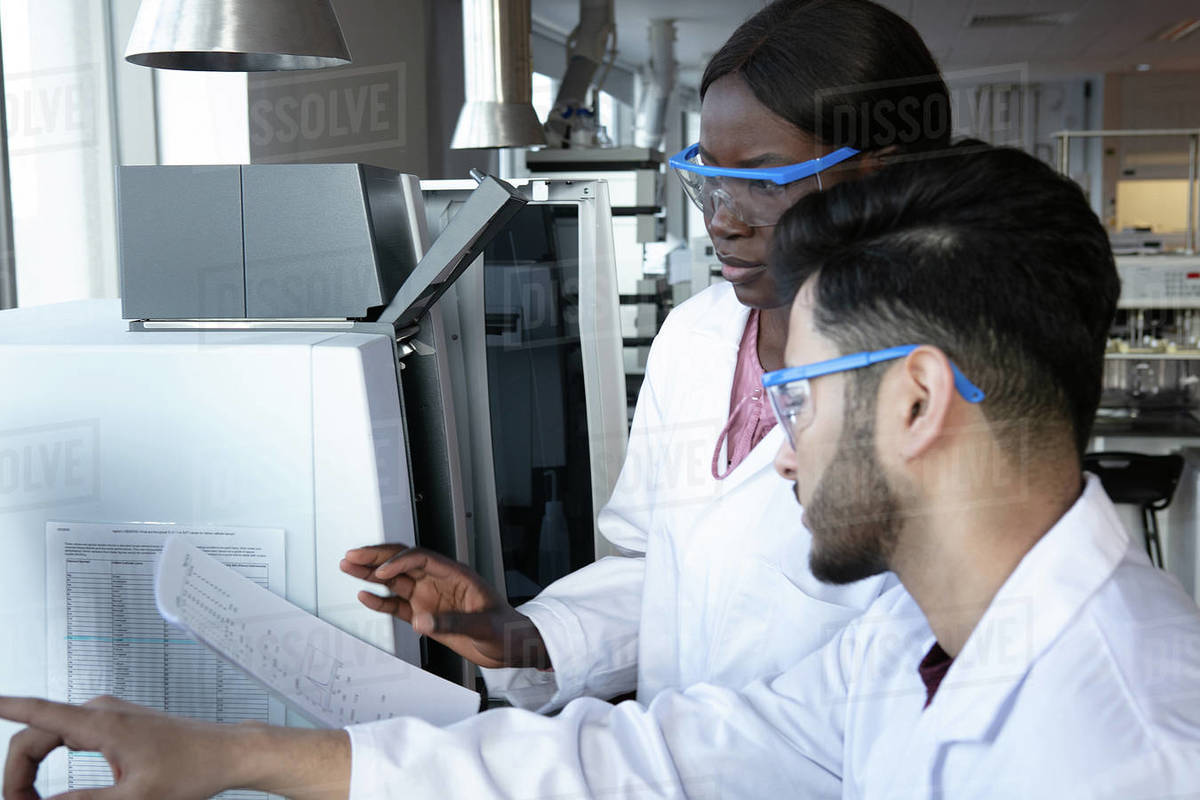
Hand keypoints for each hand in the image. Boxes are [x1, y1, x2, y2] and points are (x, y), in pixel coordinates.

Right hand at [0, 695, 348, 799]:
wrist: (226, 752)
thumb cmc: (192, 769)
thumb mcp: (133, 798)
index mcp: (103, 723)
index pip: (40, 713)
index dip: (8, 707)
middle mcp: (101, 711)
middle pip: (35, 737)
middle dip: (17, 775)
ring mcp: (109, 715)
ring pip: (51, 738)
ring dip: (33, 770)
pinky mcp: (116, 725)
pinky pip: (69, 738)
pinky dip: (52, 761)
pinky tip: (46, 787)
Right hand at [340, 545, 549, 669]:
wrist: (509, 647)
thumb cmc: (505, 629)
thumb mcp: (484, 626)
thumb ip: (453, 622)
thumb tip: (421, 621)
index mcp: (456, 574)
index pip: (422, 558)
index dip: (400, 561)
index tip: (382, 572)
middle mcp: (439, 581)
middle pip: (403, 561)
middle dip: (377, 557)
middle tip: (353, 555)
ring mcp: (430, 596)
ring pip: (395, 580)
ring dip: (371, 573)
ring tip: (348, 566)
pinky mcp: (425, 614)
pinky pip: (398, 604)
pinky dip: (380, 600)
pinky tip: (364, 595)